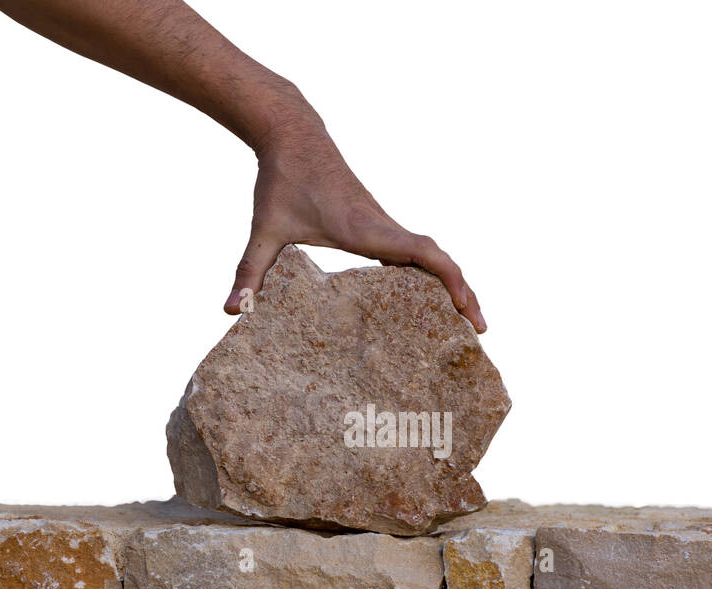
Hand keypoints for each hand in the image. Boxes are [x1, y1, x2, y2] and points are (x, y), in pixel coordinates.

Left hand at [223, 117, 485, 332]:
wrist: (292, 133)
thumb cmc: (281, 180)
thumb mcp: (264, 231)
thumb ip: (249, 273)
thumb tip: (230, 312)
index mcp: (367, 230)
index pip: (424, 255)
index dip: (451, 281)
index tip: (468, 310)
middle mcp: (383, 226)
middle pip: (440, 260)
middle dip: (464, 293)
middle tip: (481, 330)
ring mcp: (383, 223)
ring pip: (432, 254)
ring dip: (453, 282)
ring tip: (466, 318)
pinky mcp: (377, 222)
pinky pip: (416, 250)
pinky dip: (432, 272)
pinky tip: (429, 298)